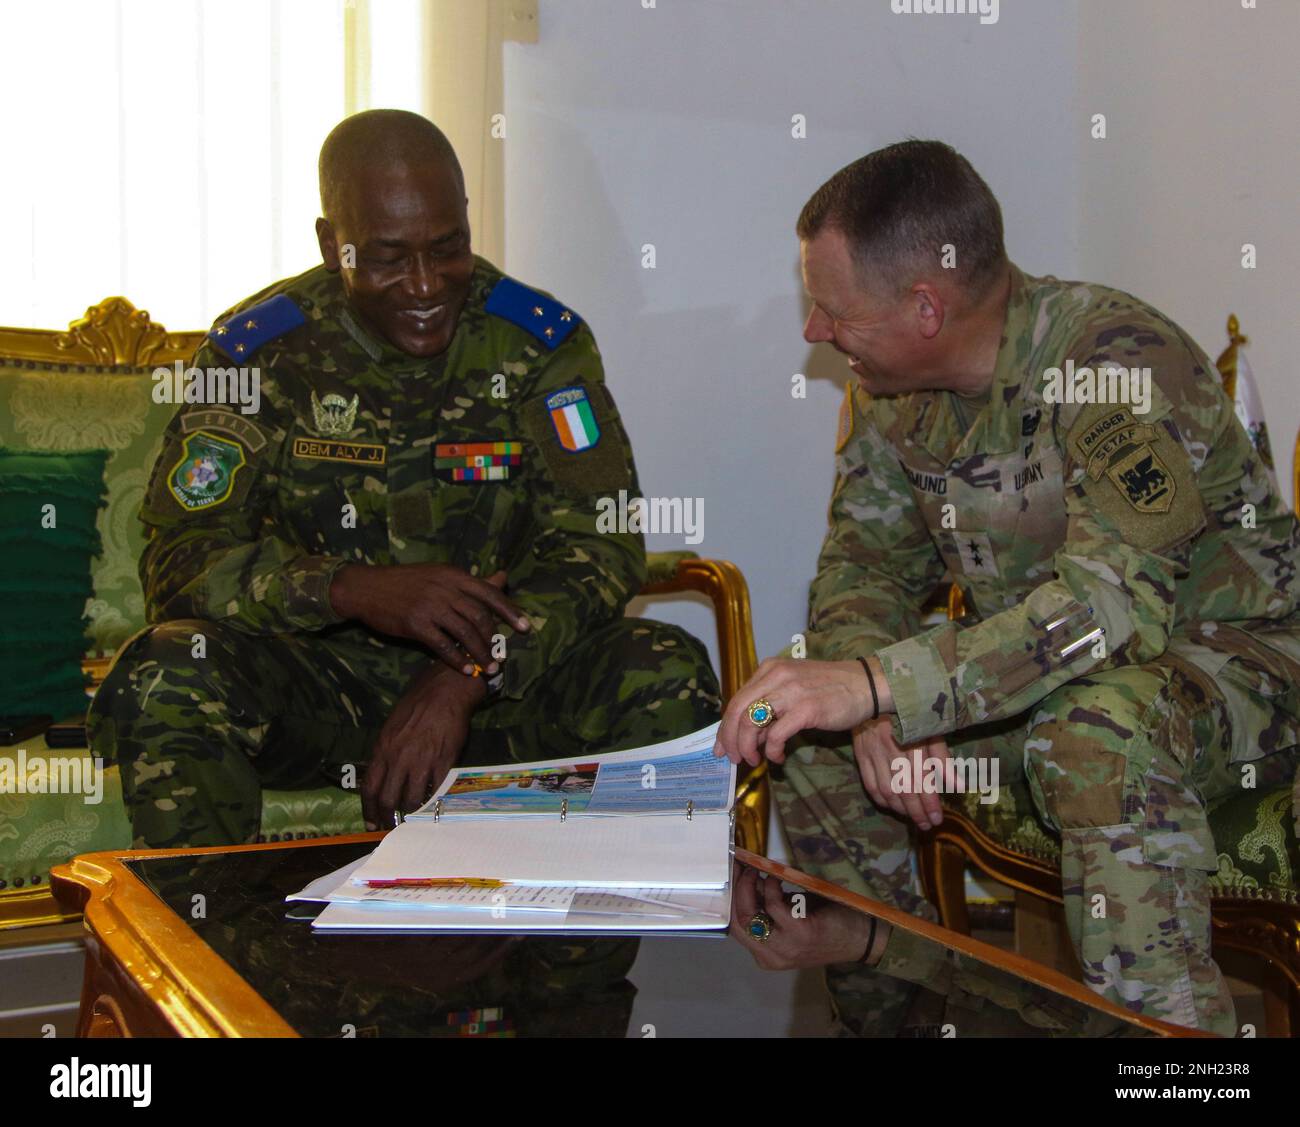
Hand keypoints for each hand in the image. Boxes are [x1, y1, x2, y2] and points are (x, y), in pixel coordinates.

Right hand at [330, 564, 528, 673]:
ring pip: (465, 632)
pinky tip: (466, 670)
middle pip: (480, 616)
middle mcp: (445, 589)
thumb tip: (503, 576)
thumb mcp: (439, 574)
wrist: (366, 588)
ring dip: (480, 653)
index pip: (489, 593)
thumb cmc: (406, 582)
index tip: (525, 628)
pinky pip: (443, 645)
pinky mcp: (415, 624)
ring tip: (490, 668)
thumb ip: (470, 581)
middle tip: (503, 655)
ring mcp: (430, 606)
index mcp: (454, 575)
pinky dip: (457, 659)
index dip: (510, 611)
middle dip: (495, 639)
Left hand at [361, 663, 486, 829]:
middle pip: (388, 799)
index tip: (372, 823)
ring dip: (412, 812)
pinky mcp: (443, 762)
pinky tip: (433, 803)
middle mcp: (398, 758)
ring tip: (414, 815)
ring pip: (412, 799)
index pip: (369, 788)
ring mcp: (421, 761)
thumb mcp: (392, 728)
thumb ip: (386, 753)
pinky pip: (436, 790)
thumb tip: (383, 776)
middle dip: (389, 817)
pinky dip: (434, 800)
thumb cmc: (417, 706)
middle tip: (393, 825)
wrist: (444, 692)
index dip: (369, 810)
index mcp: (382, 749)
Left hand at [715, 657, 876, 766]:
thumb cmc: (829, 688)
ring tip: (754, 760)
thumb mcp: (793, 688)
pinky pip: (776, 734)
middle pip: (737, 710)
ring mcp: (791, 691)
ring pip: (750, 722)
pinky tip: (778, 757)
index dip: (725, 726)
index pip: (736, 699)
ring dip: (748, 746)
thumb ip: (770, 706)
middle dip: (730, 738)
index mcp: (770, 669)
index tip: (722, 746)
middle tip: (734, 758)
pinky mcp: (806, 709)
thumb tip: (748, 735)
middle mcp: (776, 676)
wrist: (866, 684)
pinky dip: (771, 750)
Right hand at [727, 861, 887, 969]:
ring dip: (748, 886)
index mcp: (765, 954)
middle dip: (734, 890)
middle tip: (739, 867)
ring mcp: (784, 948)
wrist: (860, 938)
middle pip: (736, 921)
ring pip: (749, 914)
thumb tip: (744, 877)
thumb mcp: (788, 916)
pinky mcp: (800, 934)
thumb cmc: (824, 924)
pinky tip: (775, 877)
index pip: (734, 927)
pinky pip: (773, 906)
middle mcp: (770, 956)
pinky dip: (771, 887)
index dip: (728, 898)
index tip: (727, 874)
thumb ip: (766, 904)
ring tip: (755, 870)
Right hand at [852, 717, 949, 830]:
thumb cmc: (909, 712)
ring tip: (914, 818)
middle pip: (904, 790)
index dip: (930, 803)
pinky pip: (870, 785)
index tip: (938, 818)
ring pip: (887, 791)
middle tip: (928, 825)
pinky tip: (893, 806)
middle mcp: (891, 750)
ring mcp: (873, 753)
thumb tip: (958, 786)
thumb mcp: (931, 728)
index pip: (922, 780)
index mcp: (912, 742)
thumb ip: (942, 757)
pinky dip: (881, 800)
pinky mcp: (860, 755)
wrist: (875, 695)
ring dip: (901, 809)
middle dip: (917, 812)